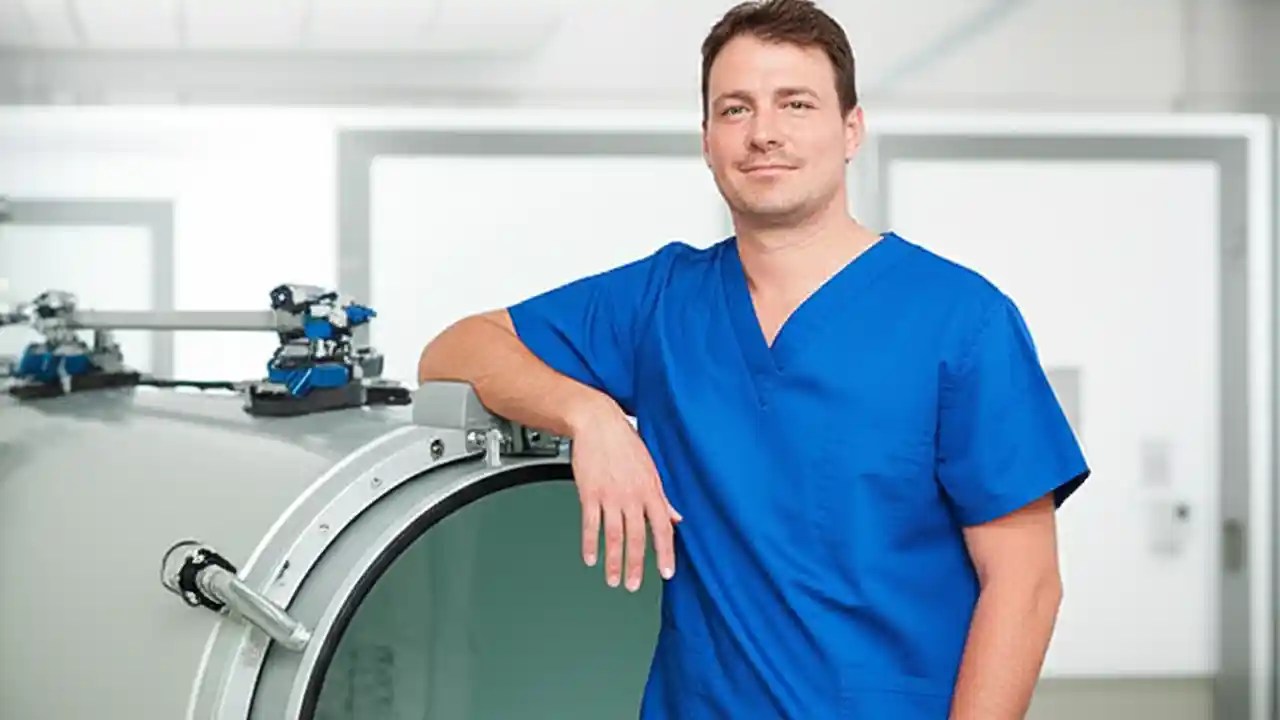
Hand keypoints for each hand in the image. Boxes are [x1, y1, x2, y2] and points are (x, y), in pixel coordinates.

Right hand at [570, 408, 682, 591]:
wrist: (597, 423)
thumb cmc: (625, 443)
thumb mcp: (651, 468)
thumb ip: (662, 497)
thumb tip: (676, 517)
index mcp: (650, 490)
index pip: (662, 528)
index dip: (666, 553)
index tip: (667, 573)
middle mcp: (632, 495)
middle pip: (637, 537)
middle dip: (636, 565)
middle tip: (633, 586)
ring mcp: (610, 495)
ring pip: (613, 536)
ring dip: (613, 561)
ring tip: (613, 580)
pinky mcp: (589, 493)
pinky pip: (590, 524)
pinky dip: (589, 544)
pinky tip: (590, 559)